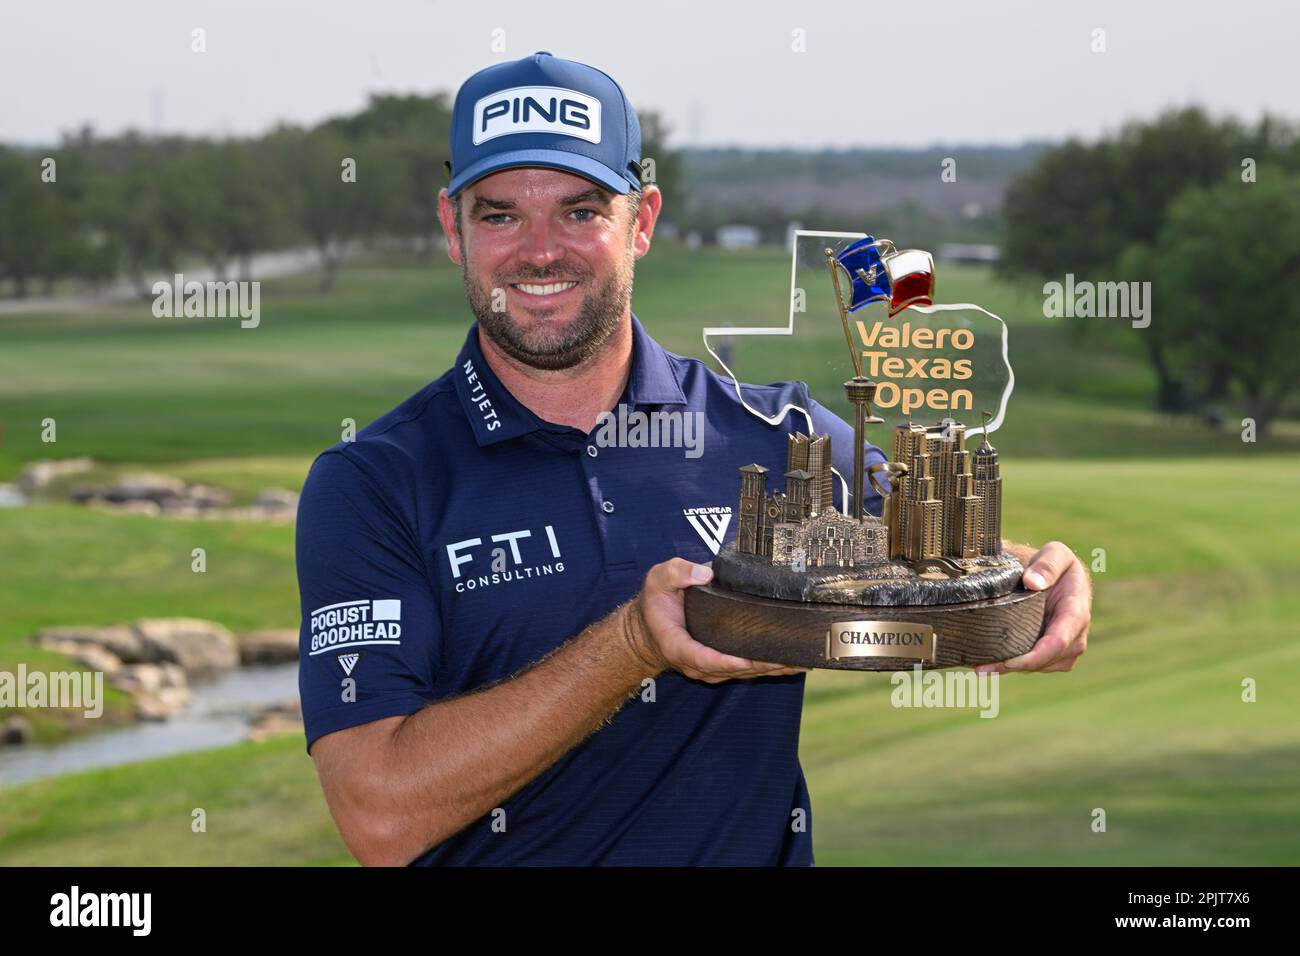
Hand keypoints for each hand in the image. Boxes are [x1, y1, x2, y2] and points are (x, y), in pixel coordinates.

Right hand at [623, 558, 809, 682]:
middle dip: (762, 666)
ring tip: (801, 662)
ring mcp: (709, 668)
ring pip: (744, 673)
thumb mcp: (658, 579)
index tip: (747, 659)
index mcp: (678, 645)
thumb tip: (705, 572)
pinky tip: (793, 664)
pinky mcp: (721, 666)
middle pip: (732, 669)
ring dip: (772, 670)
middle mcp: (695, 663)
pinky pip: (747, 670)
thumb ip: (677, 573)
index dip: (726, 661)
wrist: (648, 627)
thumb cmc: (656, 602)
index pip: (703, 658)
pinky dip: (770, 668)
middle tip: (791, 659)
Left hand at [975, 541, 1091, 673]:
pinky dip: (1012, 666)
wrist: (1055, 575)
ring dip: (1010, 669)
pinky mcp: (1053, 654)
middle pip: (1046, 660)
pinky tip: (989, 664)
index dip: (1035, 656)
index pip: (1059, 641)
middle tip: (981, 668)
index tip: (1009, 661)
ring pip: (1039, 667)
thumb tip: (1033, 582)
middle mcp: (1075, 635)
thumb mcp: (1055, 553)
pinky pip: (1034, 666)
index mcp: (1076, 612)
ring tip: (980, 667)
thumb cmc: (1055, 563)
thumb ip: (1047, 565)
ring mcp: (1065, 648)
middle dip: (1015, 666)